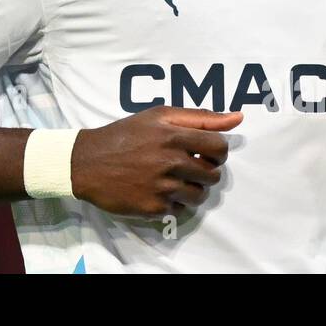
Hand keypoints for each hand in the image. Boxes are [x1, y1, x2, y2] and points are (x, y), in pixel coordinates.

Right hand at [70, 105, 241, 217]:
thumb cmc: (125, 134)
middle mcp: (170, 161)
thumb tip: (238, 118)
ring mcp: (162, 186)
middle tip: (187, 165)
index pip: (219, 147)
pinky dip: (174, 202)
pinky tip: (158, 190)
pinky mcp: (153, 207)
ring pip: (199, 194)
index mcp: (174, 135)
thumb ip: (200, 117)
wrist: (87, 162)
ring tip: (174, 179)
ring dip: (192, 188)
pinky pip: (180, 209)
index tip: (205, 152)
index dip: (217, 151)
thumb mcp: (159, 116)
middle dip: (205, 170)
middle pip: (212, 174)